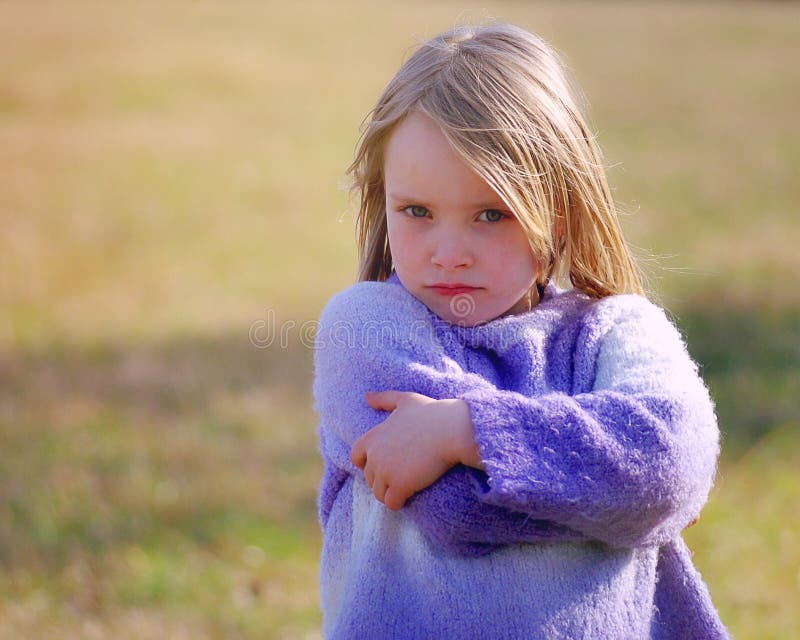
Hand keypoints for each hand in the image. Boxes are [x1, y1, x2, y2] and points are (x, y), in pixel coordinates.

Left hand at [350, 391, 481, 510]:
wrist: (452, 430)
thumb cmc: (432, 413)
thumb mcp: (405, 400)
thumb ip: (384, 399)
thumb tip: (366, 397)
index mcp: (373, 437)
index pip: (356, 457)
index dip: (367, 464)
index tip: (383, 465)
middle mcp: (375, 456)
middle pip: (370, 478)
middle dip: (383, 479)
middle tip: (402, 476)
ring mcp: (386, 472)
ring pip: (379, 493)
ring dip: (390, 493)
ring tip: (406, 488)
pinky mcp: (400, 486)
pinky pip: (392, 503)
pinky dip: (399, 503)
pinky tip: (409, 497)